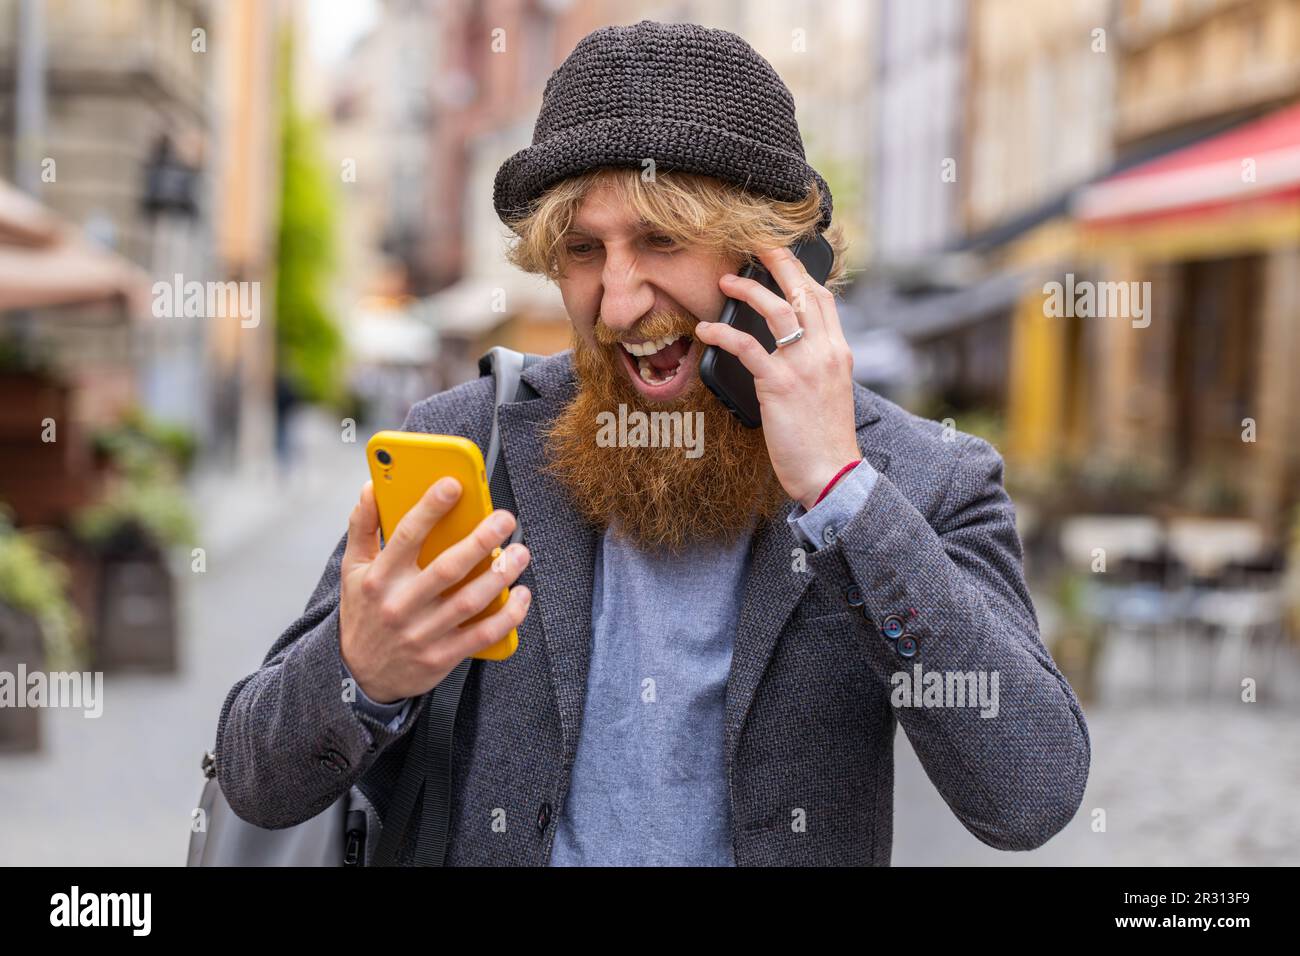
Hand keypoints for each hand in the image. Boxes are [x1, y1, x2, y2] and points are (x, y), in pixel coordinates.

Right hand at [338, 478, 531, 703]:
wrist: (359, 674)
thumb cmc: (364, 611)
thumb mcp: (353, 569)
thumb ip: (363, 526)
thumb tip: (371, 486)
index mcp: (379, 578)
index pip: (407, 536)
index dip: (430, 508)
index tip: (453, 485)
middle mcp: (400, 605)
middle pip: (447, 568)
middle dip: (480, 540)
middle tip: (505, 519)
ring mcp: (422, 633)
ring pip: (469, 601)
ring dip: (500, 575)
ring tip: (520, 552)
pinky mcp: (442, 656)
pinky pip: (482, 635)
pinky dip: (507, 615)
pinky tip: (521, 594)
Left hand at [693, 246, 860, 509]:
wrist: (832, 474)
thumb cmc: (825, 440)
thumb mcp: (828, 393)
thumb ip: (813, 366)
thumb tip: (787, 350)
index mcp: (838, 352)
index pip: (822, 299)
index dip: (801, 272)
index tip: (781, 257)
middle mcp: (825, 352)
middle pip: (803, 292)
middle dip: (779, 262)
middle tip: (754, 244)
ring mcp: (803, 367)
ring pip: (777, 310)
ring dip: (749, 289)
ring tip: (725, 280)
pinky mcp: (779, 385)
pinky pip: (747, 347)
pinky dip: (724, 332)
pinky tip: (707, 329)